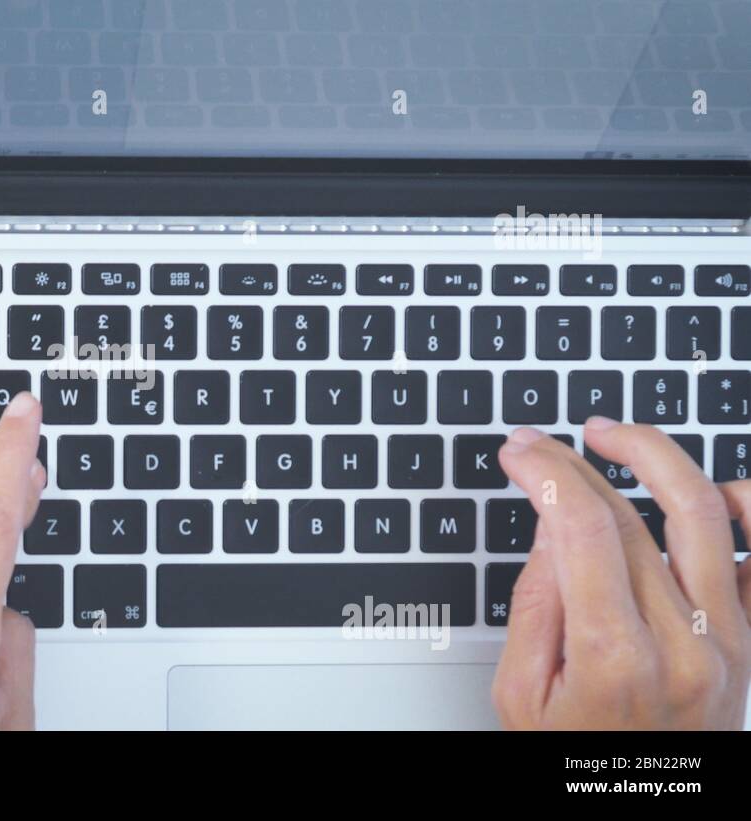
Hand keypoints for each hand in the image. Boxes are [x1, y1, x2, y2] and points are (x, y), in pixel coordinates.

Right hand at [493, 419, 750, 728]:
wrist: (638, 810)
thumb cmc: (577, 758)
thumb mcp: (519, 693)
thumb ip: (536, 604)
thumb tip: (553, 526)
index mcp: (617, 660)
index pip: (584, 531)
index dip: (547, 473)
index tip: (519, 453)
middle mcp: (686, 645)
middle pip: (632, 516)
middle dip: (575, 463)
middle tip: (539, 446)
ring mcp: (729, 640)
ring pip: (706, 513)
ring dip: (657, 457)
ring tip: (613, 437)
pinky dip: (746, 507)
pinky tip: (709, 486)